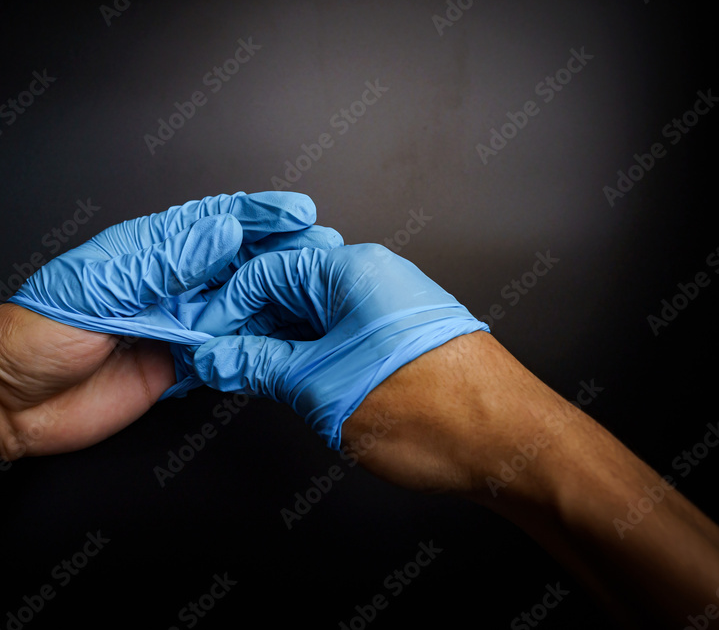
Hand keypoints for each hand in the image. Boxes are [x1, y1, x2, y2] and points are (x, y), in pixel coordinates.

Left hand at [0, 192, 339, 458]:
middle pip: (231, 265)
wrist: (5, 405)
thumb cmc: (28, 335)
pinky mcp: (175, 369)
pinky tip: (281, 339)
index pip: (208, 225)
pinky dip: (251, 346)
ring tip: (314, 294)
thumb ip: (160, 266)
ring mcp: (172, 327)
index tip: (293, 212)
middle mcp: (162, 287)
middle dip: (277, 256)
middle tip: (321, 251)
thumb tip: (220, 236)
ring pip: (234, 308)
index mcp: (141, 253)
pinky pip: (223, 353)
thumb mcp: (95, 290)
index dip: (253, 216)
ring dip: (272, 300)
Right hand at [190, 243, 488, 448]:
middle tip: (222, 362)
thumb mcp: (322, 390)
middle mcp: (376, 277)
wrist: (515, 447)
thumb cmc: (437, 414)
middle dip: (251, 323)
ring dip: (281, 341)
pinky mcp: (404, 336)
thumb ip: (260, 367)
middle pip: (291, 286)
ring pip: (317, 312)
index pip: (265, 271)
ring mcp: (394, 306)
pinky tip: (296, 381)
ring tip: (255, 377)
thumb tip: (218, 356)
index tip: (204, 342)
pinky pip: (343, 330)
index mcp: (353, 271)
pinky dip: (312, 351)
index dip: (226, 308)